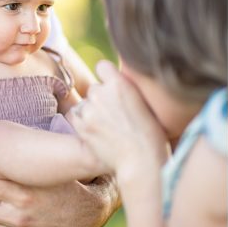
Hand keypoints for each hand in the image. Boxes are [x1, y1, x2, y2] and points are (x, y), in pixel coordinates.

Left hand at [68, 61, 169, 184]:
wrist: (142, 159)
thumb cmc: (152, 133)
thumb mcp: (146, 101)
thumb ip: (128, 89)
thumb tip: (118, 83)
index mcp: (120, 82)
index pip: (102, 67)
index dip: (107, 77)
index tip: (114, 88)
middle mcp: (101, 92)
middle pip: (94, 88)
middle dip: (102, 98)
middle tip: (116, 115)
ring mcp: (89, 110)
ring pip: (85, 103)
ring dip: (92, 111)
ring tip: (109, 127)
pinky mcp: (81, 126)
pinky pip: (75, 115)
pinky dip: (83, 122)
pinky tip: (97, 132)